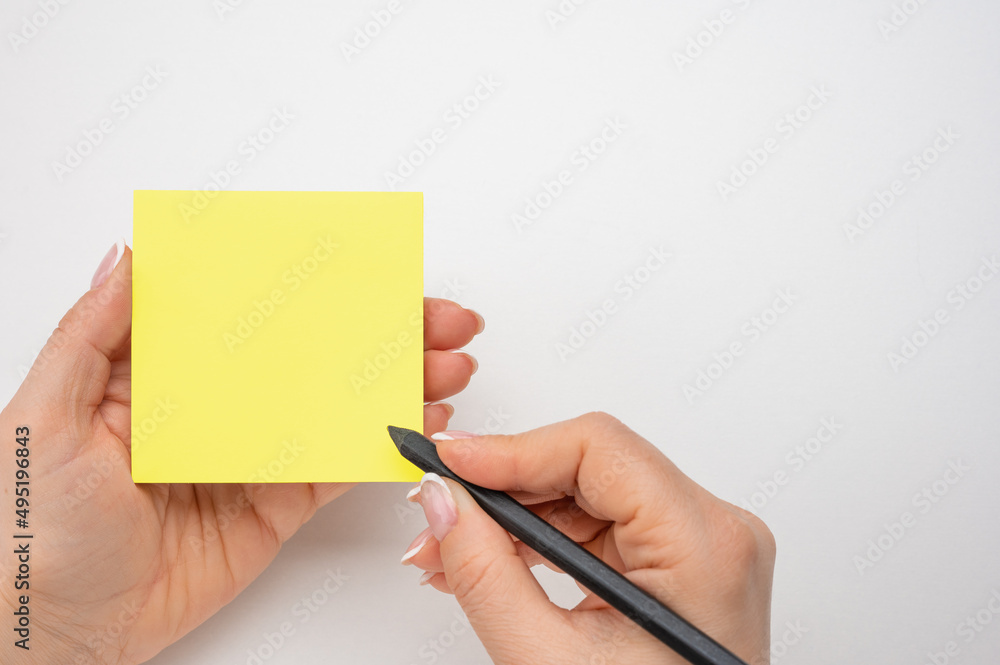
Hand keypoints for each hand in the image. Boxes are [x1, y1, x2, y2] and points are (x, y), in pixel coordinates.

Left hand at [0, 242, 482, 663]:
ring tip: (448, 367)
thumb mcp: (45, 416)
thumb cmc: (32, 528)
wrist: (54, 633)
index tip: (368, 273)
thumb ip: (90, 335)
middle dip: (382, 334)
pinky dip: (381, 448)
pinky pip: (334, 471)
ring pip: (335, 409)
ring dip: (396, 386)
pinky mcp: (273, 508)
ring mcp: (251, 458)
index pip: (254, 316)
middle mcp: (217, 410)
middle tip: (439, 321)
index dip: (314, 292)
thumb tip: (129, 258)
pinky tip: (417, 425)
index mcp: (166, 375)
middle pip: (311, 358)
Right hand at [401, 413, 774, 664]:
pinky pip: (600, 523)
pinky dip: (542, 539)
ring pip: (587, 492)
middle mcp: (715, 531)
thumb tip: (443, 502)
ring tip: (452, 552)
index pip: (597, 448)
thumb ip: (486, 573)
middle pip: (589, 465)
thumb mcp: (549, 660)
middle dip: (503, 490)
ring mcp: (702, 545)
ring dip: (514, 518)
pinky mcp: (680, 560)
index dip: (513, 449)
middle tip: (437, 509)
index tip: (450, 463)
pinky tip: (495, 559)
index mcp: (703, 546)